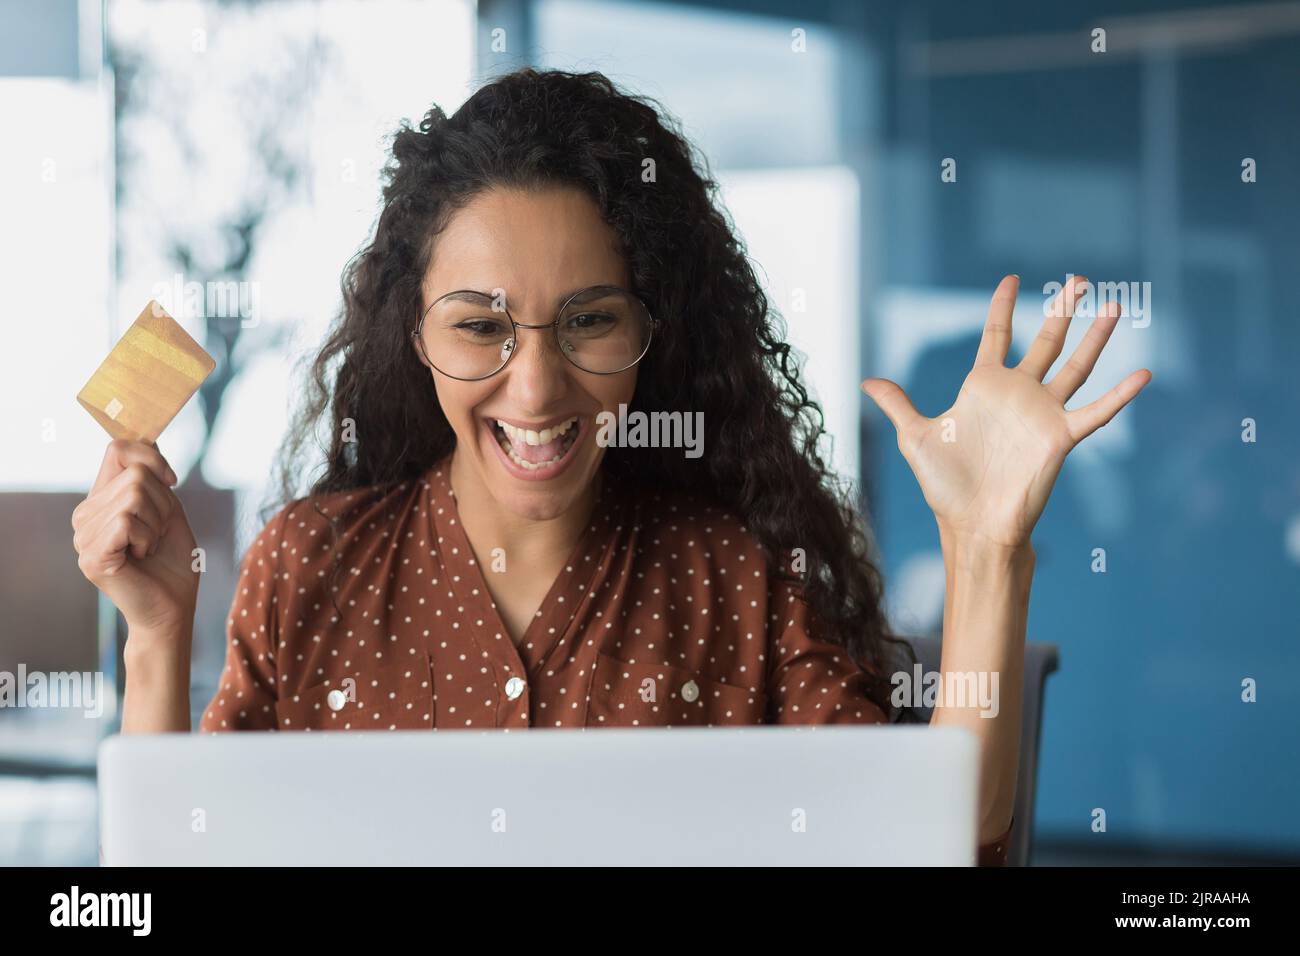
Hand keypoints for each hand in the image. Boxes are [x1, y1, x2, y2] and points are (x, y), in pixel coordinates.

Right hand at [72, 439, 199, 637]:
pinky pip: (127, 521)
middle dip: (163, 504)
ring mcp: (83, 536)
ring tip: (148, 547)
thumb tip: (147, 439)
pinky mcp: (91, 555)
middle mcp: (84, 515)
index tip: (172, 482)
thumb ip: (152, 476)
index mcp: (101, 500)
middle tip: (157, 535)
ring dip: (157, 524)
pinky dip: (148, 538)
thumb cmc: (172, 560)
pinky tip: (141, 557)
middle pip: (136, 474)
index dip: (152, 458)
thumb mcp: (168, 509)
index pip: (117, 450)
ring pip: (135, 496)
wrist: (173, 607)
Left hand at [861, 275, 1150, 548]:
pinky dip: (1121, 394)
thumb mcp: (915, 437)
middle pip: (1045, 341)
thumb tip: (866, 382)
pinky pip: (1097, 411)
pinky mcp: (1060, 436)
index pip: (997, 335)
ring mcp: (1042, 413)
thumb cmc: (945, 486)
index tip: (1011, 278)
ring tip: (1117, 305)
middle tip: (1079, 279)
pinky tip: (1144, 373)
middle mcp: (1017, 394)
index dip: (1003, 306)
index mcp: (983, 387)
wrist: (972, 524)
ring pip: (1076, 366)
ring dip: (1097, 337)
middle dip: (1062, 309)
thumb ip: (898, 405)